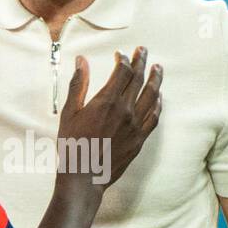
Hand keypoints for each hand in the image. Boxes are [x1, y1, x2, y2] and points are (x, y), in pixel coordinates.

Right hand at [58, 47, 162, 190]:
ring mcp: (135, 125)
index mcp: (107, 101)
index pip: (122, 72)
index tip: (122, 55)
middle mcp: (125, 110)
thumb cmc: (73, 145)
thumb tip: (81, 61)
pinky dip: (158, 104)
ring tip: (158, 68)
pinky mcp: (140, 139)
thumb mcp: (69, 112)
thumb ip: (77, 84)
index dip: (123, 60)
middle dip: (141, 62)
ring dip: (155, 79)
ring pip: (151, 96)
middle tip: (143, 51)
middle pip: (138, 79)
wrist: (84, 177)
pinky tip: (159, 97)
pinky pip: (154, 117)